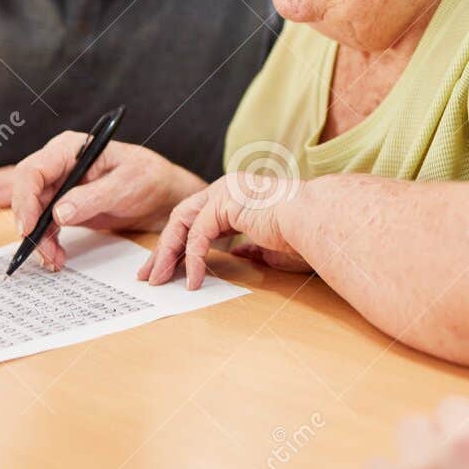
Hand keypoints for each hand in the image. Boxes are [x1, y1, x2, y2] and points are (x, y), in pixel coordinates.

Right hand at [9, 135, 203, 272]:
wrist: (162, 195)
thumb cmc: (149, 178)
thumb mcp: (125, 185)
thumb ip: (92, 197)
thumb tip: (58, 213)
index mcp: (70, 149)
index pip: (33, 171)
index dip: (25, 199)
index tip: (29, 228)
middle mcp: (58, 165)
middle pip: (27, 194)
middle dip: (29, 225)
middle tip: (37, 251)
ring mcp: (59, 186)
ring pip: (33, 214)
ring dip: (38, 240)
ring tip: (53, 260)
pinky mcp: (64, 206)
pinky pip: (45, 225)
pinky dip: (47, 243)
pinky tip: (56, 258)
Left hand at [142, 172, 309, 288]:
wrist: (318, 222)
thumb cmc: (304, 235)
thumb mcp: (270, 245)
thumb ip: (250, 247)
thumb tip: (235, 255)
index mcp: (239, 194)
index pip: (198, 217)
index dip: (180, 243)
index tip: (169, 266)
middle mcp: (228, 187)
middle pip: (182, 217)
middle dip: (163, 248)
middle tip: (150, 275)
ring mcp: (226, 191)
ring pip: (182, 223)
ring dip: (168, 253)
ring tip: (159, 280)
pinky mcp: (227, 203)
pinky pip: (198, 235)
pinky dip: (193, 259)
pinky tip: (193, 280)